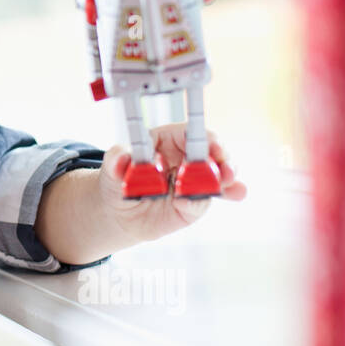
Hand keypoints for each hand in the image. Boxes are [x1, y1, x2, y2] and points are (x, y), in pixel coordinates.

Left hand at [99, 123, 246, 243]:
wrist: (118, 212)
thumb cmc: (118, 179)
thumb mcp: (112, 166)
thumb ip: (117, 159)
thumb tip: (122, 158)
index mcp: (169, 139)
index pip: (192, 133)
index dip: (206, 139)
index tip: (213, 147)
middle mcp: (186, 157)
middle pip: (213, 153)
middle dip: (225, 161)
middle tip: (226, 172)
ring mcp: (194, 180)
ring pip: (218, 176)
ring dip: (228, 180)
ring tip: (232, 188)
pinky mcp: (195, 202)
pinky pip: (207, 199)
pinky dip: (214, 199)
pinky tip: (222, 198)